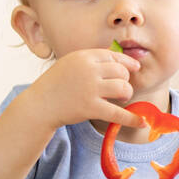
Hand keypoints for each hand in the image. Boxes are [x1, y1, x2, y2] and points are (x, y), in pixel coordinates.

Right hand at [25, 48, 146, 131]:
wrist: (38, 105)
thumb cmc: (54, 85)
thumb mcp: (69, 64)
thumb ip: (90, 61)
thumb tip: (120, 61)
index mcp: (83, 57)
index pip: (114, 56)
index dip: (126, 63)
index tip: (134, 69)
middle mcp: (88, 70)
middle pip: (121, 72)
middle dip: (125, 80)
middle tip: (119, 89)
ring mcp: (89, 89)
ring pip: (123, 88)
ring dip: (126, 94)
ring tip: (121, 99)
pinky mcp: (90, 108)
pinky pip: (118, 113)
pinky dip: (131, 119)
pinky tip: (140, 122)